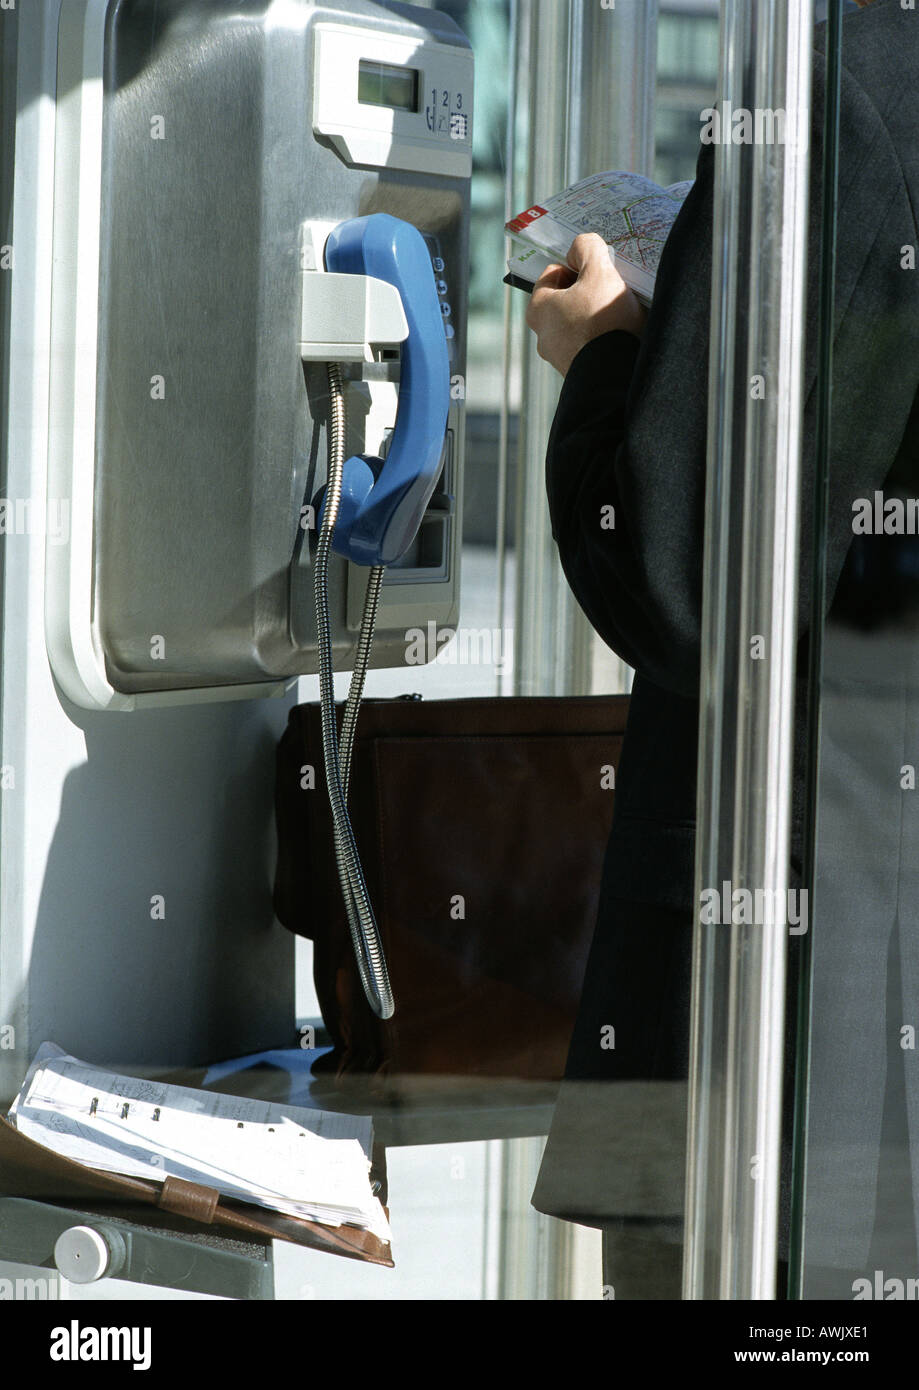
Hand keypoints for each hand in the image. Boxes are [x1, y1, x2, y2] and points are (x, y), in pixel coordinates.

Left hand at [525, 233, 647, 376]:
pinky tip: (617, 336)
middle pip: (565, 299)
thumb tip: (580, 246)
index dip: (577, 266)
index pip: (553, 273)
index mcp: (539, 308)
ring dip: (594, 315)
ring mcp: (558, 357)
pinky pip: (587, 345)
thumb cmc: (603, 322)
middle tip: (609, 291)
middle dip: (586, 292)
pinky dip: (600, 338)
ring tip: (616, 316)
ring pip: (577, 323)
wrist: (614, 377)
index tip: (596, 271)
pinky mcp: (576, 372)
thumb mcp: (599, 272)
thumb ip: (588, 248)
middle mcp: (542, 335)